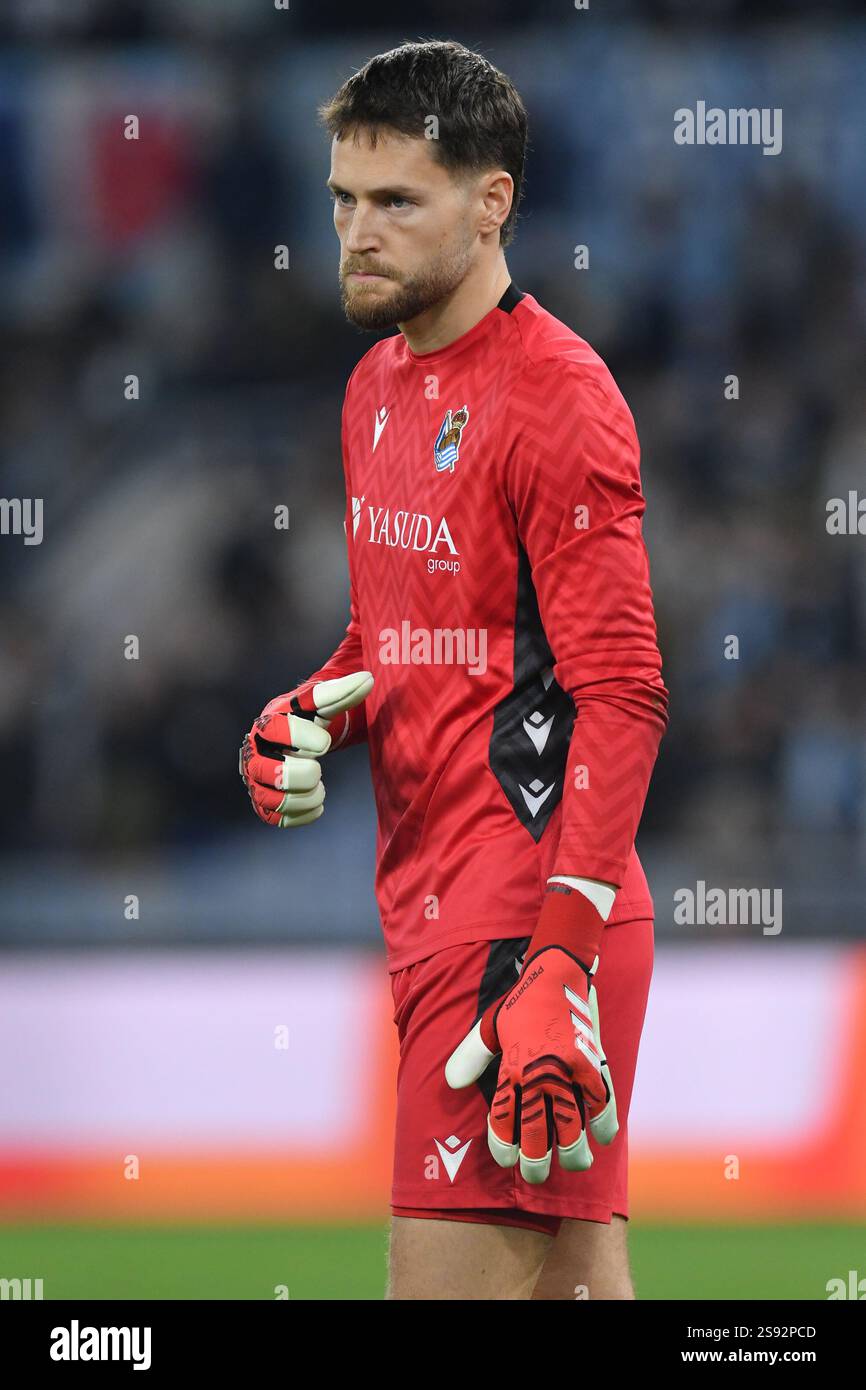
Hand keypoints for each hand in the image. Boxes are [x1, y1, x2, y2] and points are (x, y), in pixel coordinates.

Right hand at [239, 670, 372, 826]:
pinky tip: (315, 802)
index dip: (304, 737)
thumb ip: (341, 692)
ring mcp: (256, 781)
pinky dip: (300, 815)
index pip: (276, 730)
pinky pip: (275, 819)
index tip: (325, 743)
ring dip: (303, 798)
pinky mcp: (263, 804)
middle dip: (302, 774)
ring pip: (271, 799)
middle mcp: (254, 754)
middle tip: (317, 769)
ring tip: (318, 788)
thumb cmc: (306, 720)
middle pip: (267, 772)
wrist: (288, 741)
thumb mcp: (320, 705)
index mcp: (267, 724)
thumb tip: (368, 679)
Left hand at [445, 945, 617, 1182]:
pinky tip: (602, 1137)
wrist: (554, 974)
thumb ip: (470, 1056)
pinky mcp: (592, 1063)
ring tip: (574, 1163)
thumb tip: (452, 1083)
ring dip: (573, 1151)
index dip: (504, 1147)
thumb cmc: (519, 1004)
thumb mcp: (487, 1027)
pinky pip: (601, 1101)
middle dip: (536, 1161)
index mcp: (510, 1068)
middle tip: (535, 1174)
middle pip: (538, 1133)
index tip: (507, 1159)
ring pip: (572, 1126)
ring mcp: (568, 1071)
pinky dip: (604, 1121)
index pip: (504, 1121)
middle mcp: (538, 1074)